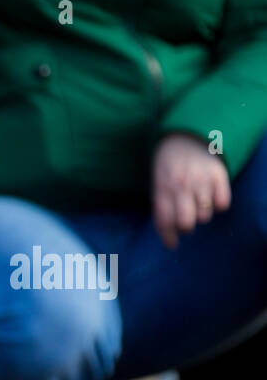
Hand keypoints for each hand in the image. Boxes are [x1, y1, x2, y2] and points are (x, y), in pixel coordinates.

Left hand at [151, 133, 230, 248]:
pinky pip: (222, 204)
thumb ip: (161, 203)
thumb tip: (168, 229)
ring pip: (204, 216)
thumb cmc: (169, 163)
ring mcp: (201, 181)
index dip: (168, 237)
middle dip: (186, 228)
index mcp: (162, 189)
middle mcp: (181, 187)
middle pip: (186, 224)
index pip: (164, 222)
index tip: (172, 244)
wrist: (186, 135)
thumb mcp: (157, 181)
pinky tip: (213, 197)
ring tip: (199, 204)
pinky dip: (219, 205)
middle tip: (186, 223)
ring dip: (202, 215)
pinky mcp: (219, 175)